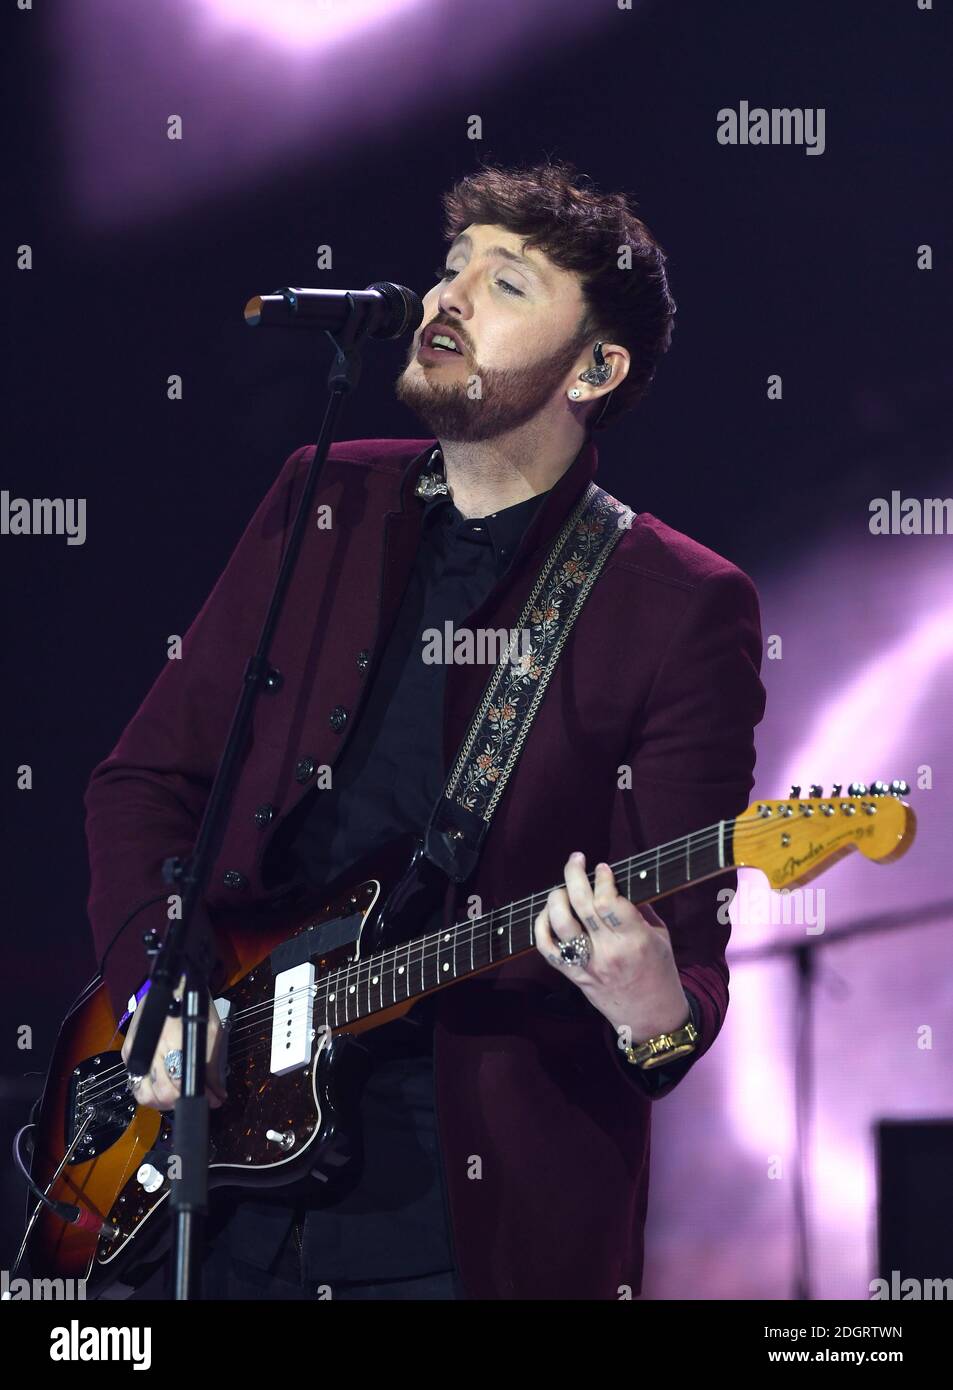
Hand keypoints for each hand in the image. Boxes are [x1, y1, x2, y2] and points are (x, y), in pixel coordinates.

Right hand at [121, 975, 227, 1111]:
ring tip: (180, 1094)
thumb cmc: (194, 1005)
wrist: (170, 984)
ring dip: (164, 1101)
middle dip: (184, 1100)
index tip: (215, 1099)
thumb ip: (213, 1067)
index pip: (183, 1083)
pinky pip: (135, 1084)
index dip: (202, 1096)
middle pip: (163, 1094)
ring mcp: (135, 1054)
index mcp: (174, 1043)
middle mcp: (152, 1051)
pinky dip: (150, 1091)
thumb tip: (218, 1096)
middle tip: (199, 1096)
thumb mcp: (212, 1032)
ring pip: (145, 1095)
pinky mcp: (127, 1054)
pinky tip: (164, 1085)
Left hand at [533, 852, 690, 1044]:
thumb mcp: (660, 937)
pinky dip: (541, 926)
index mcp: (635, 940)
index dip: (603, 879)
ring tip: (563, 888)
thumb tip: (617, 883)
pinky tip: (548, 912)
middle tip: (577, 859)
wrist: (651, 1017)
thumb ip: (639, 910)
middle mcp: (608, 952)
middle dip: (574, 874)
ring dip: (556, 897)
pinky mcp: (574, 976)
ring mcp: (588, 965)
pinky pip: (547, 949)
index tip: (602, 868)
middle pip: (581, 904)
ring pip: (560, 924)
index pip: (610, 902)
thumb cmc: (660, 972)